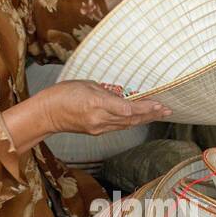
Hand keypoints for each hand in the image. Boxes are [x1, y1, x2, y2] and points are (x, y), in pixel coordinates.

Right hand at [41, 80, 170, 135]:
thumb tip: (122, 97)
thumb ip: (107, 92)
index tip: (159, 104)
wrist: (47, 114)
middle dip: (151, 114)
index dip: (145, 107)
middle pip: (131, 119)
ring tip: (160, 114)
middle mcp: (100, 119)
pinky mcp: (96, 132)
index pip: (127, 108)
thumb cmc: (63, 94)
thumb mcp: (87, 85)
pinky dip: (132, 122)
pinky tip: (141, 118)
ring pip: (127, 125)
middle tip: (167, 110)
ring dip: (144, 119)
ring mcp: (98, 128)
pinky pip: (119, 127)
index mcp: (97, 104)